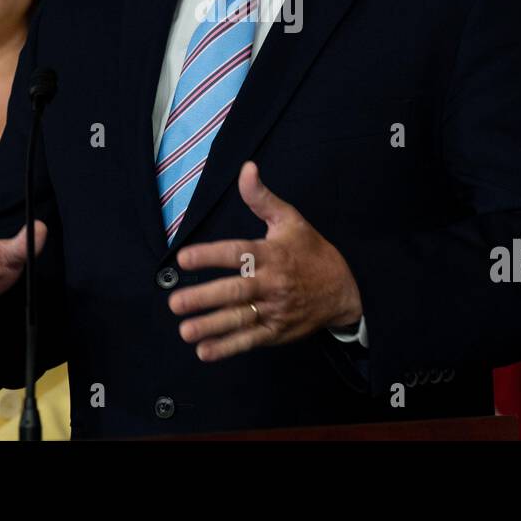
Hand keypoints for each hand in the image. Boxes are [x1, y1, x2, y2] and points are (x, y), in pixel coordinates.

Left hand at [168, 161, 362, 360]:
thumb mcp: (290, 220)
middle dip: (204, 298)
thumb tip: (246, 168)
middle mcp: (272, 283)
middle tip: (176, 302)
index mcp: (272, 253)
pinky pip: (250, 340)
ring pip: (240, 318)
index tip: (183, 258)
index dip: (210, 256)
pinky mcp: (277, 331)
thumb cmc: (311, 252)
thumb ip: (262, 197)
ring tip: (185, 330)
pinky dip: (228, 347)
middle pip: (236, 290)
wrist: (345, 290)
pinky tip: (205, 351)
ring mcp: (275, 310)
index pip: (237, 253)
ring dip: (211, 326)